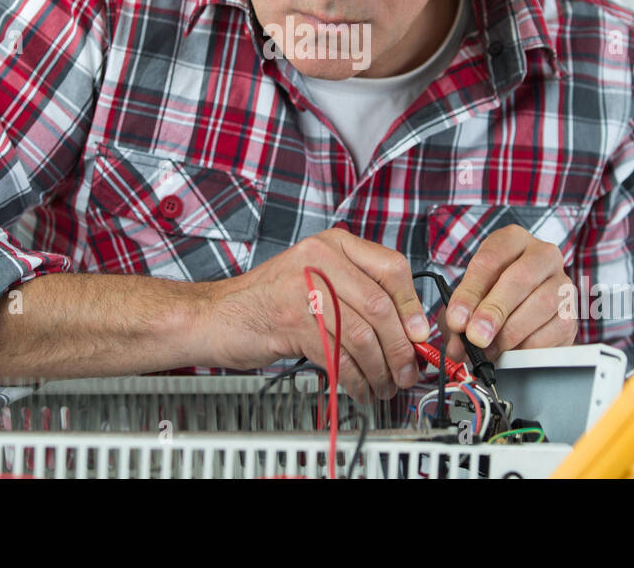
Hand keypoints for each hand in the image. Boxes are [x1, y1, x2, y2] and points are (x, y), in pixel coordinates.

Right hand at [208, 228, 428, 402]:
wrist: (215, 316)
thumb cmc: (268, 301)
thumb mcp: (316, 280)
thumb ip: (356, 292)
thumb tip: (407, 327)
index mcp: (332, 244)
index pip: (391, 267)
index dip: (412, 305)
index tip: (418, 333)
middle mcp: (320, 259)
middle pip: (380, 306)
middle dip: (400, 348)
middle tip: (407, 371)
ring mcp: (304, 289)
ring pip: (362, 335)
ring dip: (380, 369)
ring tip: (384, 386)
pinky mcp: (291, 322)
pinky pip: (338, 356)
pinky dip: (354, 379)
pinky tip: (358, 388)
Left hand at [442, 225, 575, 363]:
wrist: (519, 308)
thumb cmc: (490, 296)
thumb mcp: (471, 296)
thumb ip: (460, 315)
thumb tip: (459, 343)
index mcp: (513, 240)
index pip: (490, 259)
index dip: (471, 292)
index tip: (457, 320)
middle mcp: (543, 255)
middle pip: (521, 278)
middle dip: (495, 311)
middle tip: (476, 336)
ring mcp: (563, 282)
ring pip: (543, 304)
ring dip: (512, 333)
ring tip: (490, 349)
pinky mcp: (573, 312)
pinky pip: (557, 329)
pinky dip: (531, 345)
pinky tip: (514, 351)